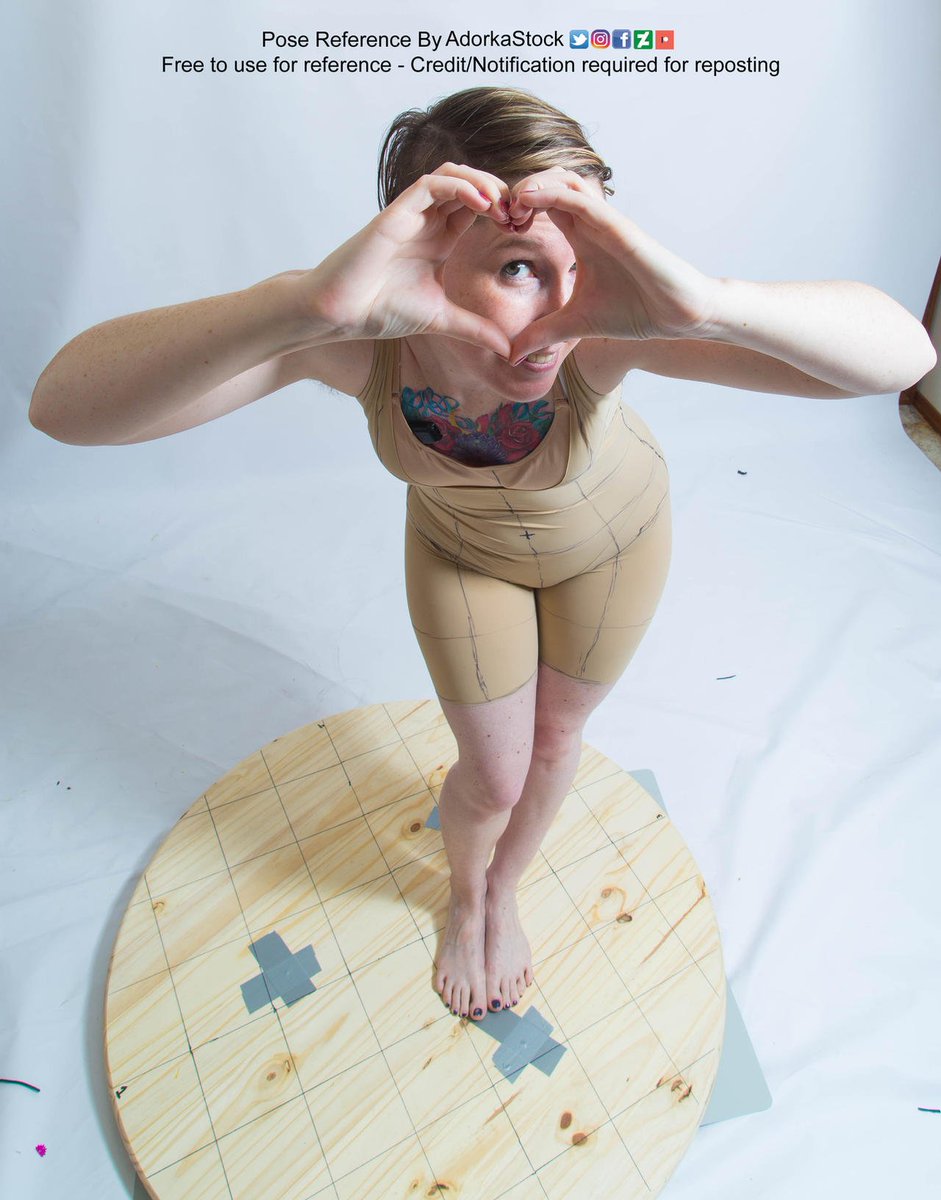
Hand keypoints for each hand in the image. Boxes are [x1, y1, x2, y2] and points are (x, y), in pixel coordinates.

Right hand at [296, 164, 514, 356]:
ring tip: (502, 205)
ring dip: (482, 182)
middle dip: (499, 192)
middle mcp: (427, 221)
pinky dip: (459, 186)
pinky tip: (481, 203)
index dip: (503, 210)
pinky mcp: (396, 212)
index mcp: (439, 240)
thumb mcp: (443, 321)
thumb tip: (510, 352)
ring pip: (452, 175)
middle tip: (518, 213)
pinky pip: (431, 184)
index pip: (477, 207)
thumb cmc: (381, 311)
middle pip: (470, 185)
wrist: (342, 313)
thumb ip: (476, 331)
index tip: (521, 228)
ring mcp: (411, 214)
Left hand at [502, 168, 722, 361]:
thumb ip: (543, 333)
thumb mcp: (575, 324)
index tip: (496, 227)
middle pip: (548, 181)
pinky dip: (550, 192)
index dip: (514, 207)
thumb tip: (511, 355)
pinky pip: (580, 197)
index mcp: (580, 236)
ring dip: (531, 185)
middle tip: (497, 214)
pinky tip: (526, 201)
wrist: (676, 316)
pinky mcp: (617, 226)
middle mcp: (590, 222)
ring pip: (562, 178)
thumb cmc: (635, 312)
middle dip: (517, 190)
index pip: (541, 203)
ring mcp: (604, 220)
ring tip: (510, 207)